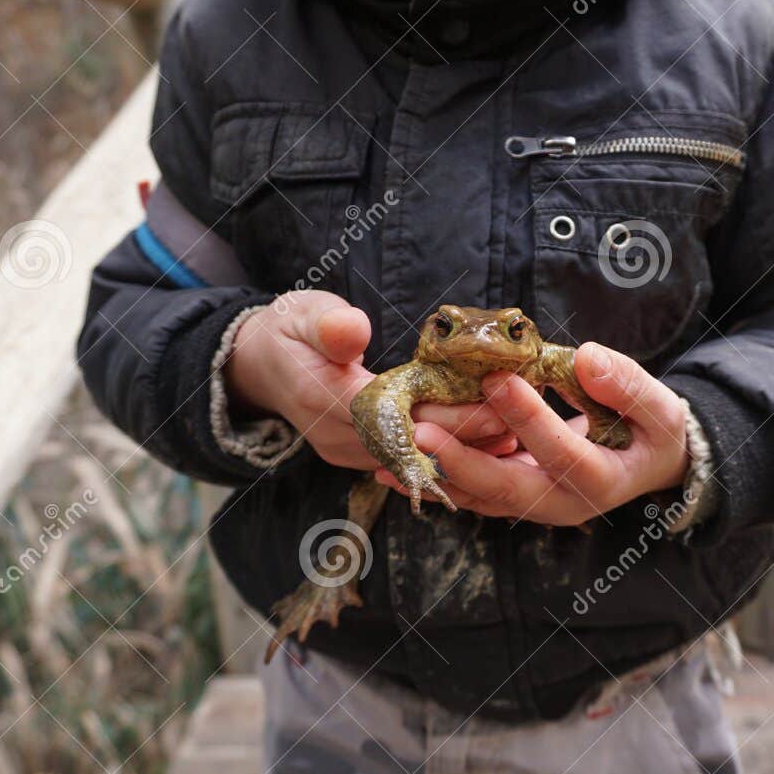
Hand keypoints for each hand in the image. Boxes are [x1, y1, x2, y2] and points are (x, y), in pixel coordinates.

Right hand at [224, 291, 514, 468]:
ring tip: (511, 436)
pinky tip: (483, 443)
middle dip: (466, 435)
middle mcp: (336, 437)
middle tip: (518, 424)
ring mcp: (345, 453)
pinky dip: (442, 452)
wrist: (256, 365)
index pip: (399, 414)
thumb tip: (353, 330)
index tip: (494, 403)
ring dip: (459, 450)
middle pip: (413, 443)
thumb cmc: (290, 329)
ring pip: (412, 459)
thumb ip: (330, 323)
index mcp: (325, 399)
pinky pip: (405, 461)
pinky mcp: (356, 456)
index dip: (447, 411)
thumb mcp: (304, 313)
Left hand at [375, 342, 689, 526]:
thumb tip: (588, 356)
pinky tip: (395, 468)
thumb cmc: (654, 429)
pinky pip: (472, 495)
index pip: (561, 450)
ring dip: (437, 477)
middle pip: (509, 488)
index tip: (497, 378)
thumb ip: (626, 384)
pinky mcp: (515, 500)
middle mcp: (565, 503)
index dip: (529, 416)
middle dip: (464, 461)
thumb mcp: (658, 406)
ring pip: (482, 498)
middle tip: (423, 433)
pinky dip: (437, 480)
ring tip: (389, 459)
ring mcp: (536, 507)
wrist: (650, 464)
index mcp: (605, 479)